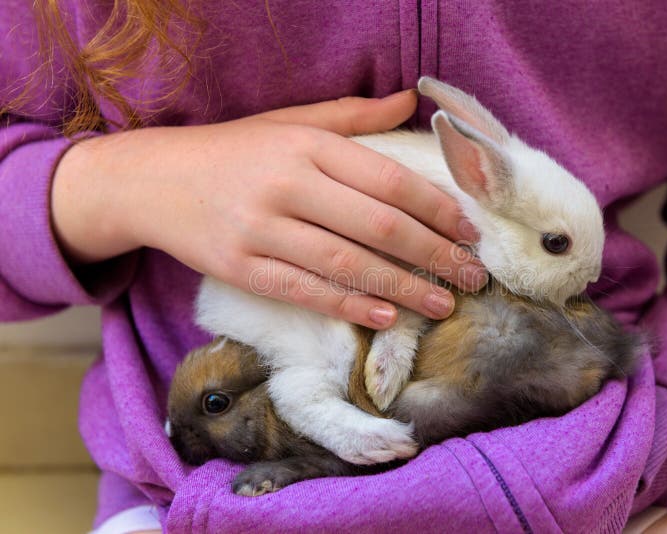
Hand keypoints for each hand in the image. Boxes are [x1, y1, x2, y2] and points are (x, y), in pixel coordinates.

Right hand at [52, 90, 485, 327]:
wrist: (151, 180)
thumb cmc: (232, 150)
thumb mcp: (289, 121)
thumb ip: (353, 116)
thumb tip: (412, 101)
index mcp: (306, 144)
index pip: (390, 180)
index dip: (438, 208)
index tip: (470, 231)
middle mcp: (287, 184)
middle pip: (380, 226)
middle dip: (435, 255)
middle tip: (474, 277)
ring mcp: (261, 229)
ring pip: (348, 264)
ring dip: (404, 288)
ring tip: (444, 304)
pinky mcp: (240, 268)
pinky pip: (305, 291)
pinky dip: (349, 306)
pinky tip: (385, 316)